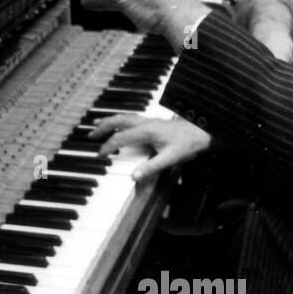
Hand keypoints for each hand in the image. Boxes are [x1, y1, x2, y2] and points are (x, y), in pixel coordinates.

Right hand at [89, 114, 211, 182]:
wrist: (203, 132)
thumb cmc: (188, 144)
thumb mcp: (170, 159)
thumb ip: (151, 168)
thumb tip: (134, 177)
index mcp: (146, 131)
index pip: (120, 138)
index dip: (108, 147)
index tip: (99, 155)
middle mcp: (146, 123)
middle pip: (118, 120)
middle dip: (103, 127)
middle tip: (90, 134)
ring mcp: (150, 121)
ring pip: (124, 117)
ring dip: (110, 120)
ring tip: (97, 123)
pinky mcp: (154, 122)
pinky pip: (131, 118)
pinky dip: (120, 120)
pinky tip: (119, 124)